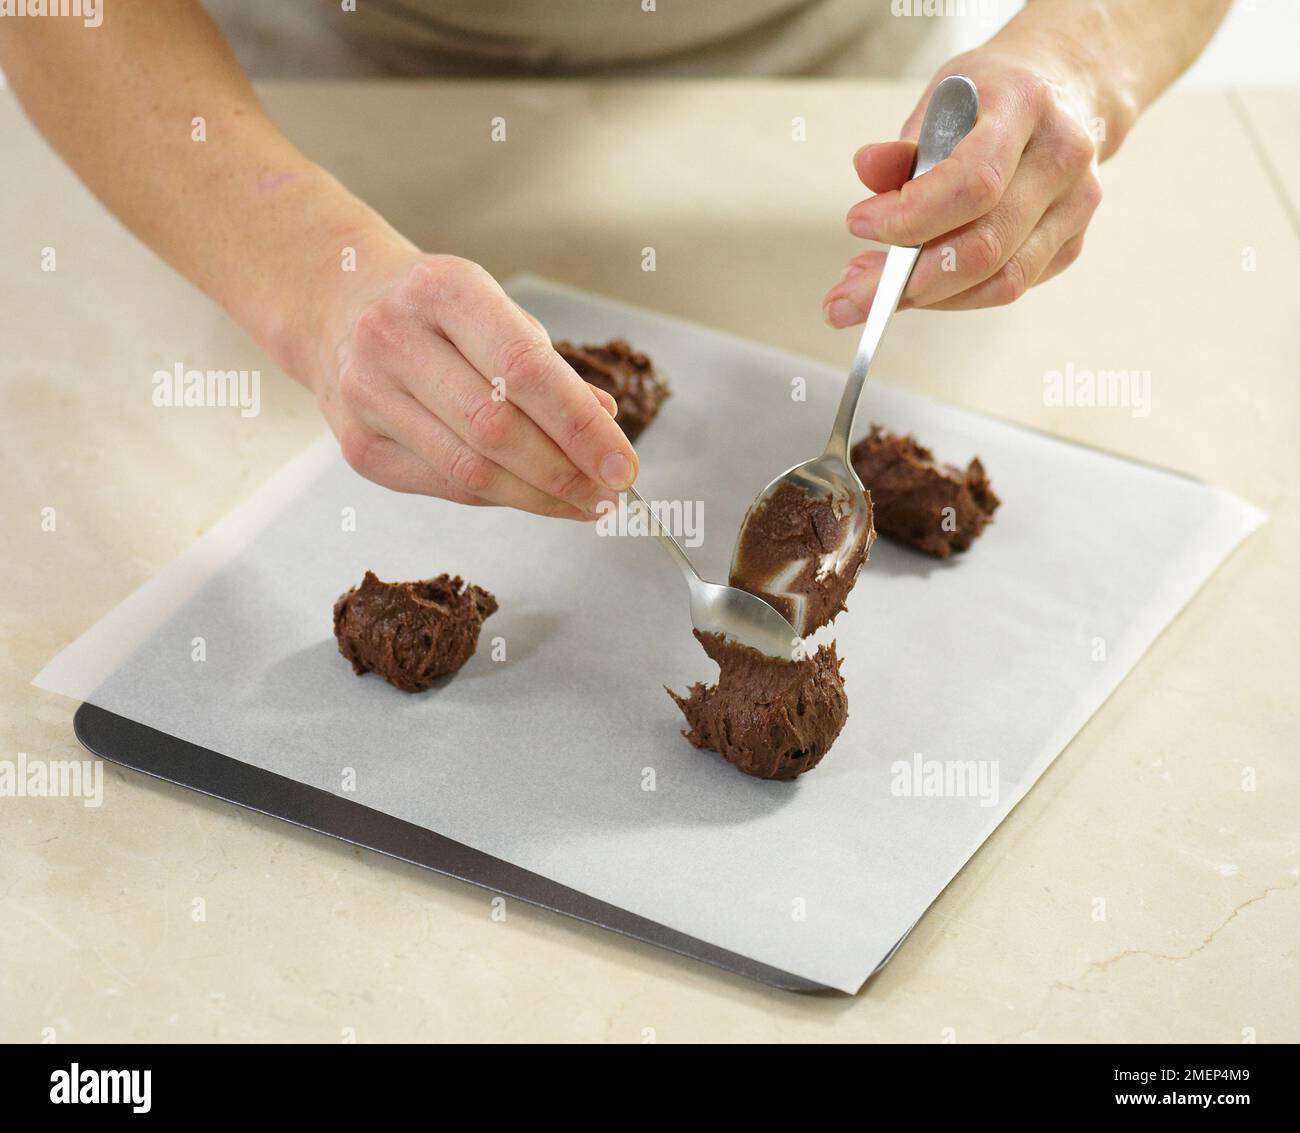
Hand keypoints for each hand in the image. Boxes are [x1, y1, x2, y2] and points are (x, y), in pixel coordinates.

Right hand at [311, 249, 636, 518]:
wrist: (335, 305)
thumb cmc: (434, 310)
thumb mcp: (495, 309)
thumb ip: (550, 368)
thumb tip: (604, 423)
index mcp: (442, 290)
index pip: (525, 370)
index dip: (580, 427)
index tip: (624, 466)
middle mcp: (394, 340)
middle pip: (496, 429)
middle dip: (566, 473)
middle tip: (611, 496)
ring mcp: (367, 397)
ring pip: (470, 470)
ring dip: (538, 497)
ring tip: (584, 504)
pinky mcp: (359, 449)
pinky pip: (445, 486)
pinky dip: (499, 498)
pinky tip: (533, 496)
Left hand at [822, 41, 1104, 323]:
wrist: (1060, 88)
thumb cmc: (987, 97)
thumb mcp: (939, 101)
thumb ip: (903, 146)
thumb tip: (866, 169)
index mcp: (1025, 105)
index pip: (972, 183)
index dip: (910, 217)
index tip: (858, 225)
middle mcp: (1061, 156)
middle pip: (985, 246)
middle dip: (905, 282)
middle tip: (846, 297)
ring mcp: (1075, 204)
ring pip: (999, 282)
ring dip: (925, 298)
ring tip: (871, 291)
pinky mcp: (1070, 242)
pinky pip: (1006, 287)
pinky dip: (952, 297)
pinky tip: (914, 286)